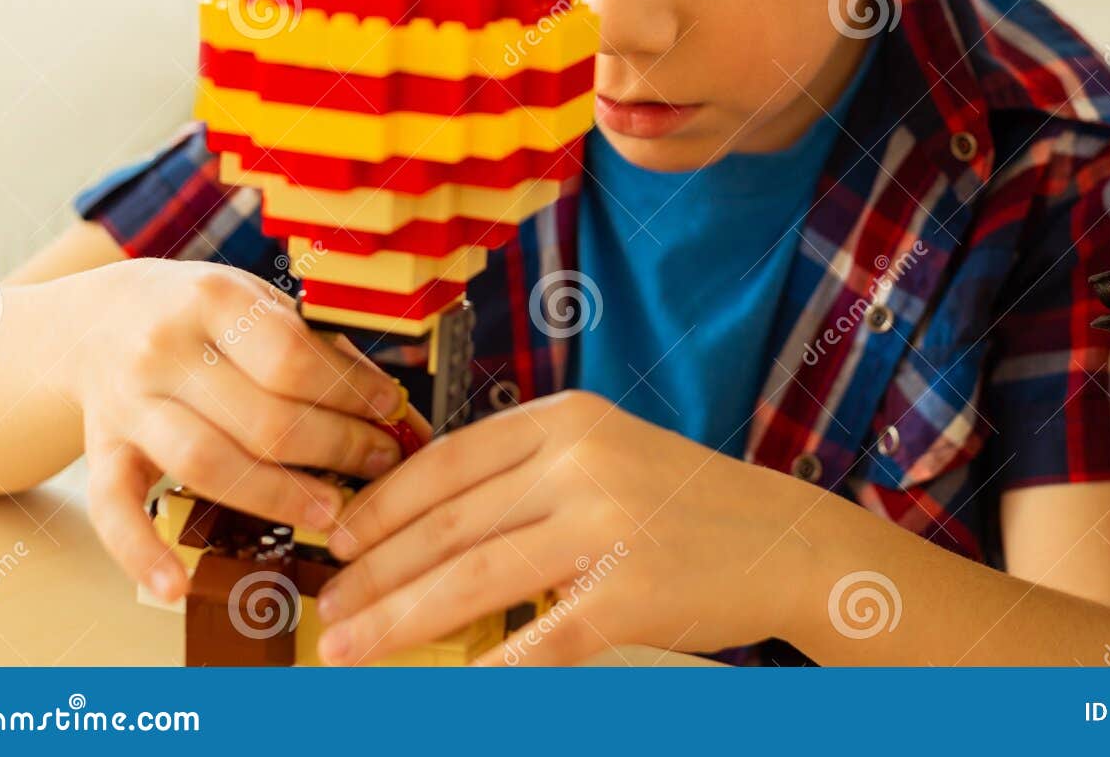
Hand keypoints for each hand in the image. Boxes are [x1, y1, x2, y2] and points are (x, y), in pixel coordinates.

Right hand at [62, 259, 426, 602]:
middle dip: (336, 447)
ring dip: (278, 497)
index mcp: (212, 299)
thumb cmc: (200, 316)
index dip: (349, 393)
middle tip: (379, 464)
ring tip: (332, 512)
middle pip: (261, 417)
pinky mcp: (102, 451)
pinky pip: (112, 510)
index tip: (391, 412)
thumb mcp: (257, 302)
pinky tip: (177, 586)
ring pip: (206, 464)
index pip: (292, 358)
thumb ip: (318, 348)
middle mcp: (164, 350)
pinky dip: (141, 554)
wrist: (96, 320)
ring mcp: (128, 405)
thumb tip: (394, 407)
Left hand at [312, 390, 813, 665]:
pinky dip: (479, 669)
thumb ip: (528, 475)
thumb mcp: (607, 454)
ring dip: (396, 621)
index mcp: (567, 419)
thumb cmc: (685, 501)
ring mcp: (604, 526)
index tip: (339, 541)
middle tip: (326, 608)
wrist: (784, 539)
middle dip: (372, 573)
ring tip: (348, 648)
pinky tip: (439, 689)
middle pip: (446, 524)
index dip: (382, 506)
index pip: (446, 461)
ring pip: (469, 580)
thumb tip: (426, 526)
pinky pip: (532, 639)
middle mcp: (580, 462)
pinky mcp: (627, 592)